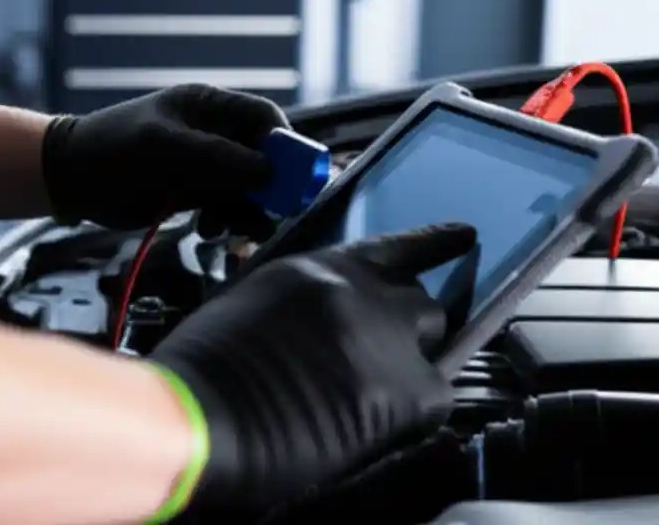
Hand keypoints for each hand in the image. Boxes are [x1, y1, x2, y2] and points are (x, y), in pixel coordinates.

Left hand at [41, 84, 288, 233]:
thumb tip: (269, 172)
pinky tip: (208, 229)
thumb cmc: (111, 150)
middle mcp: (213, 133)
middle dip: (269, 186)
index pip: (265, 119)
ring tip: (224, 227)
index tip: (293, 177)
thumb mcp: (165, 148)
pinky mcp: (195, 193)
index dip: (285, 145)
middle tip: (268, 212)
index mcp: (209, 106)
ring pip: (249, 188)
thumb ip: (217, 157)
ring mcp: (206, 165)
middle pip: (264, 158)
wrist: (70, 179)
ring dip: (246, 210)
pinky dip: (227, 221)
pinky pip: (228, 207)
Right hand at [149, 223, 476, 515]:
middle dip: (405, 327)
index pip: (394, 246)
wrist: (194, 420)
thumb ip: (297, 300)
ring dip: (411, 362)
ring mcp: (386, 338)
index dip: (433, 242)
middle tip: (381, 357)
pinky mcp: (403, 391)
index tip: (464, 234)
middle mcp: (360, 293)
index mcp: (317, 269)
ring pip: (431, 340)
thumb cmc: (199, 372)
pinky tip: (381, 425)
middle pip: (418, 301)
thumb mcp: (247, 305)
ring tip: (374, 394)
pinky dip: (415, 411)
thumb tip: (322, 317)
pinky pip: (437, 395)